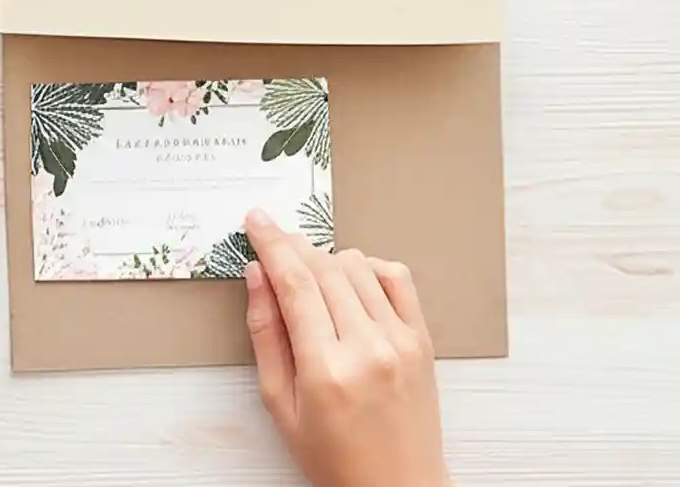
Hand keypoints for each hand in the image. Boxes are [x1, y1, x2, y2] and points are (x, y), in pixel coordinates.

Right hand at [242, 209, 449, 486]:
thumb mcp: (281, 406)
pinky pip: (396, 277)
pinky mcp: (422, 338)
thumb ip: (266, 335)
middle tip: (273, 239)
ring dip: (327, 258)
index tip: (257, 221)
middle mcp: (369, 348)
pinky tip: (350, 279)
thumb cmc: (334, 458)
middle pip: (324, 267)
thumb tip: (257, 277)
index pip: (295, 284)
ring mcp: (401, 340)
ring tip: (308, 274)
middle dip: (293, 246)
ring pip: (358, 265)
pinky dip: (368, 266)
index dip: (272, 244)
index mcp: (327, 370)